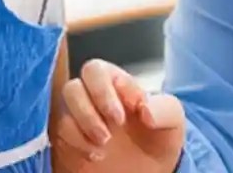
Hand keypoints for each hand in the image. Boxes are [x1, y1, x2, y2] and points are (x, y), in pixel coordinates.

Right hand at [53, 59, 184, 171]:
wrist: (151, 172)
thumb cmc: (159, 139)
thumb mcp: (173, 120)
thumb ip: (165, 108)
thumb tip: (146, 109)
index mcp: (116, 84)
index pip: (96, 71)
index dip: (107, 89)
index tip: (132, 108)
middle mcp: (93, 98)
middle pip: (73, 86)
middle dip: (92, 106)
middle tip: (114, 126)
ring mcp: (79, 119)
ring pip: (63, 110)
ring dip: (83, 124)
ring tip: (105, 143)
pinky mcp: (69, 141)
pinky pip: (59, 135)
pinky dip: (75, 143)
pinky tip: (95, 155)